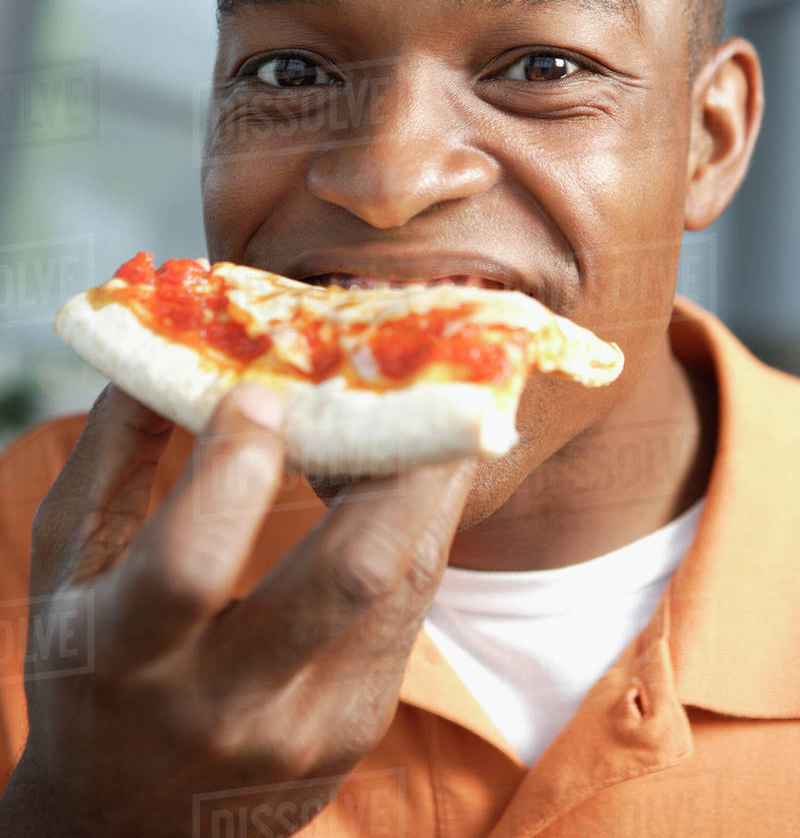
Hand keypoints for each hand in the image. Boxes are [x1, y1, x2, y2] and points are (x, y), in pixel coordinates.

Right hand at [2, 383, 474, 836]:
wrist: (127, 829)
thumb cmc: (87, 671)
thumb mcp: (65, 562)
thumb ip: (110, 454)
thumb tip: (173, 353)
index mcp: (126, 659)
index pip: (188, 565)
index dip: (232, 467)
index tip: (262, 388)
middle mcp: (227, 705)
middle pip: (347, 574)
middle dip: (396, 462)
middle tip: (412, 376)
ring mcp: (309, 726)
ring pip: (401, 584)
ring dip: (429, 483)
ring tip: (438, 407)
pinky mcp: (358, 725)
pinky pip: (406, 607)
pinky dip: (414, 526)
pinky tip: (413, 473)